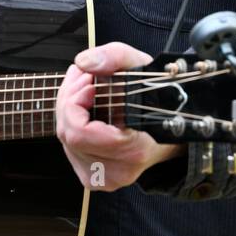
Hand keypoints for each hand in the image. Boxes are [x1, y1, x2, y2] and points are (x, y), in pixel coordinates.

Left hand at [55, 41, 184, 191]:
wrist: (171, 129)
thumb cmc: (157, 99)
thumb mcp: (142, 66)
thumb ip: (115, 57)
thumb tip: (83, 63)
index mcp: (134, 151)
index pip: (79, 132)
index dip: (76, 101)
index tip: (89, 82)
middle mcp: (117, 171)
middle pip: (66, 133)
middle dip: (70, 99)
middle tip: (84, 77)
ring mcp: (104, 179)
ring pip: (64, 140)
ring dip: (69, 110)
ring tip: (86, 90)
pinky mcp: (93, 178)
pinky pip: (69, 149)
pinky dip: (72, 124)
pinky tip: (85, 111)